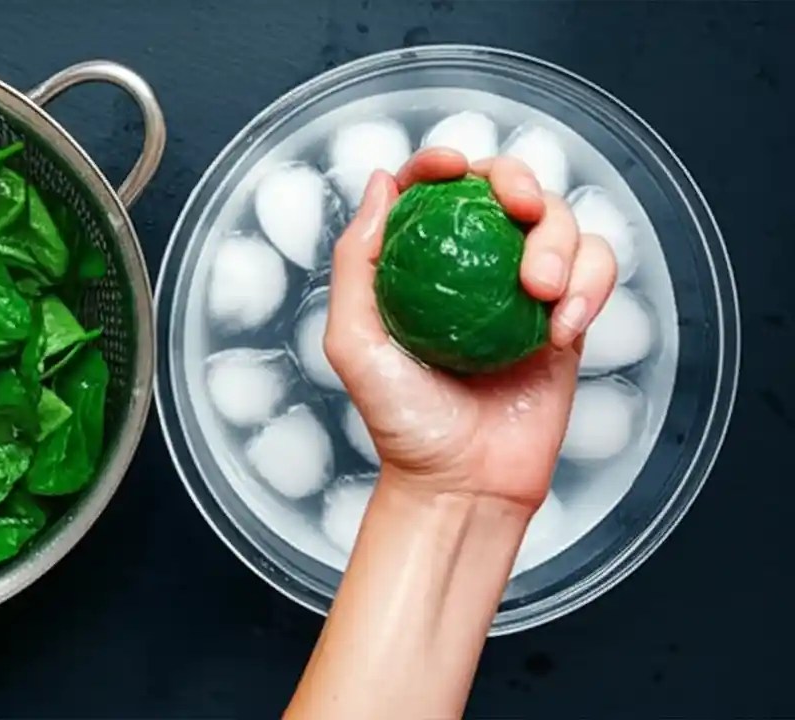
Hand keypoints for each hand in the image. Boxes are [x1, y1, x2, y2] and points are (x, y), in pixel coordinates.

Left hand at [324, 149, 617, 507]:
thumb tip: (378, 182)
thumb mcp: (354, 341)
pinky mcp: (568, 318)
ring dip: (561, 240)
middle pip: (507, 187)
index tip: (450, 166)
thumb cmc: (402, 420)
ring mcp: (524, 290)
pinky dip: (592, 284)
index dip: (441, 161)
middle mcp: (474, 266)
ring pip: (561, 222)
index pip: (434, 191)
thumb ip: (356, 263)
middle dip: (518, 178)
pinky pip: (596, 273)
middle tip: (520, 207)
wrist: (462, 481)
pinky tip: (563, 326)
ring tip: (542, 292)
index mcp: (420, 263)